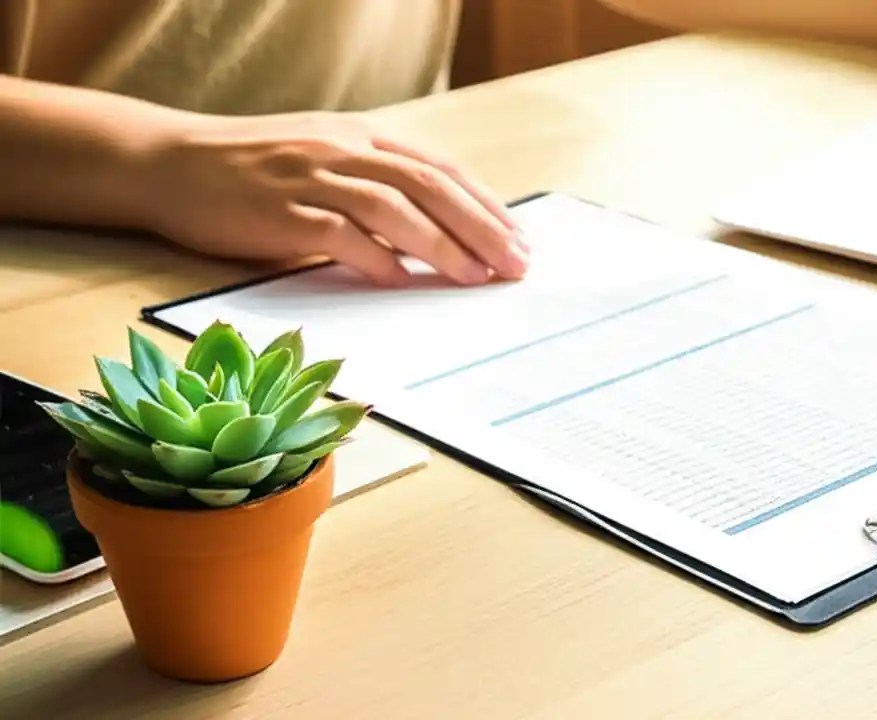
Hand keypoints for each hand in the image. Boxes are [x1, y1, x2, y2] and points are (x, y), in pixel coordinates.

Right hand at [141, 111, 527, 286]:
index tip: (519, 239)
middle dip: (480, 227)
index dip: (485, 204)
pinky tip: (401, 280)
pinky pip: (336, 233)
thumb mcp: (323, 158)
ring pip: (392, 206)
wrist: (168, 162)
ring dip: (440, 244)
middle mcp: (341, 149)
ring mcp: (310, 176)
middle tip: (515, 265)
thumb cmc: (252, 170)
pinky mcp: (278, 209)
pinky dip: (374, 256)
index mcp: (360, 135)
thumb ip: (375, 184)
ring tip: (474, 277)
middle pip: (429, 186)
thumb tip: (437, 230)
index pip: (440, 168)